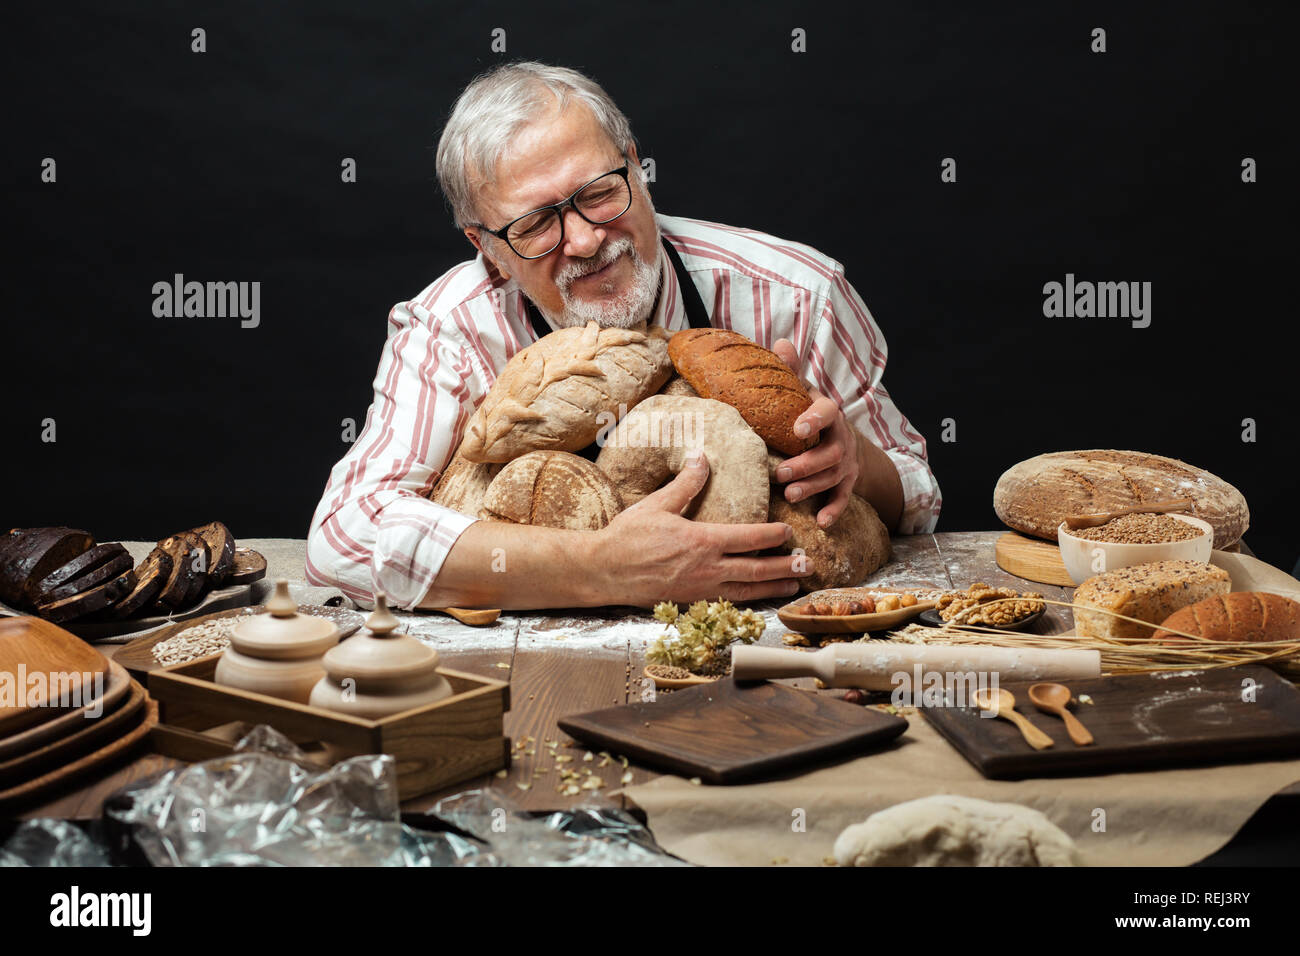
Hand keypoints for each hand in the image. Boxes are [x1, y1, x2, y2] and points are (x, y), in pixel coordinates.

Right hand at [595, 451, 807, 605]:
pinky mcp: (691, 602)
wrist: (603, 571)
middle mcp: (707, 569)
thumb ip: (685, 484)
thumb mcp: (657, 504)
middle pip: (755, 569)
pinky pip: (726, 602)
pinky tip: (757, 598)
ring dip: (772, 588)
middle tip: (807, 564)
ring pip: (745, 591)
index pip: (748, 539)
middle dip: (784, 567)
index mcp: (702, 541)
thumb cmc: (627, 536)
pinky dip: (747, 601)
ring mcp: (700, 590)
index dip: (772, 536)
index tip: (788, 532)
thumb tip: (702, 457)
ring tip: (793, 585)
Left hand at [770, 338, 860, 527]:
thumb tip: (779, 343)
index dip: (813, 419)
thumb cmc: (809, 412)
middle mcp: (840, 439)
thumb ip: (791, 370)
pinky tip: (821, 522)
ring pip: (833, 477)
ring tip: (790, 495)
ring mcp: (845, 463)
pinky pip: (843, 498)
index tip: (796, 428)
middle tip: (781, 473)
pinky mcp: (846, 483)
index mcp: (828, 414)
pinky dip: (834, 510)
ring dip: (813, 487)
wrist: (840, 437)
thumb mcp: (801, 390)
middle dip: (806, 464)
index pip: (825, 412)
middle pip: (829, 453)